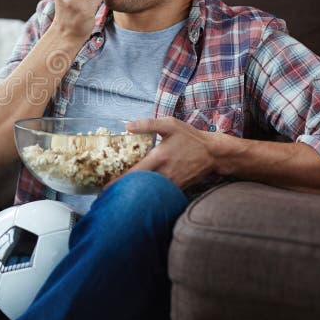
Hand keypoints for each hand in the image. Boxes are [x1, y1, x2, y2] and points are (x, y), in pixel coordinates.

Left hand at [106, 117, 220, 189]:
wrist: (213, 153)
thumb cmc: (189, 137)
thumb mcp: (170, 125)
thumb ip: (148, 124)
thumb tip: (127, 125)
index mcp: (158, 158)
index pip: (135, 173)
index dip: (119, 181)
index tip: (107, 188)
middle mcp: (164, 174)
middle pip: (140, 187)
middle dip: (125, 191)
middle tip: (111, 193)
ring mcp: (172, 184)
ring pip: (150, 193)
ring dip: (137, 194)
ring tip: (124, 194)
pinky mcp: (178, 189)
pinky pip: (161, 194)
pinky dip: (151, 194)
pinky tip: (143, 192)